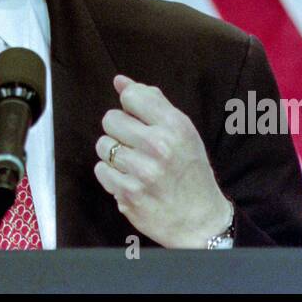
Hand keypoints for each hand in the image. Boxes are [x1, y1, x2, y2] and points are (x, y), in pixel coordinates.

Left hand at [94, 74, 232, 247]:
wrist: (200, 220)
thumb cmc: (190, 171)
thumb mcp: (182, 131)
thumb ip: (152, 102)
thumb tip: (119, 81)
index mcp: (175, 126)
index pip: (131, 96)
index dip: (130, 107)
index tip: (138, 119)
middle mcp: (159, 146)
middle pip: (110, 119)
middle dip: (119, 130)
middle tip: (135, 144)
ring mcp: (142, 172)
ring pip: (102, 145)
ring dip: (113, 153)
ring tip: (133, 163)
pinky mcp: (128, 194)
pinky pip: (101, 170)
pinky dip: (111, 174)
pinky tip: (129, 179)